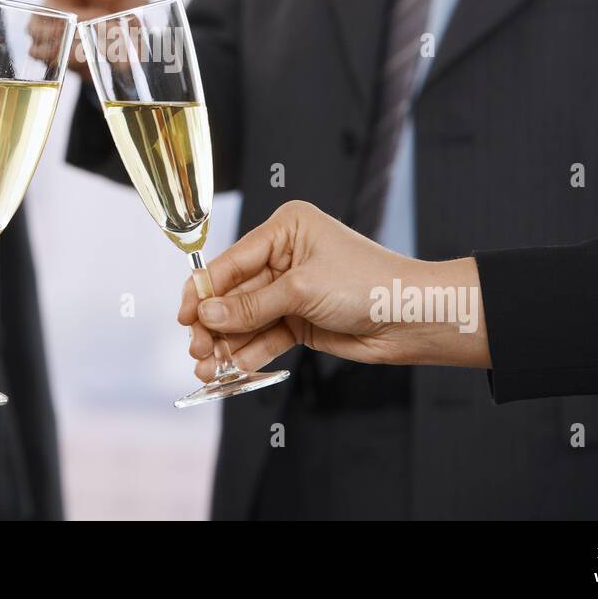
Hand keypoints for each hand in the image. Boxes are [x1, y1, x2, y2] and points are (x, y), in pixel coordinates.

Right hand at [43, 0, 148, 75]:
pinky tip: (95, 56)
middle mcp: (48, 6)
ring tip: (110, 43)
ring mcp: (44, 33)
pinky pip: (50, 59)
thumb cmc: (120, 8)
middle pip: (55, 9)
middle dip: (88, 18)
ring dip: (81, 41)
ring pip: (50, 36)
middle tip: (116, 24)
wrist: (126, 44)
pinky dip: (74, 59)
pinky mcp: (48, 58)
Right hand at [177, 201, 488, 378]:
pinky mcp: (300, 320)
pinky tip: (230, 369)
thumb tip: (208, 315)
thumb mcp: (303, 290)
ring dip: (226, 343)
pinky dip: (247, 352)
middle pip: (234, 293)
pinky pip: (264, 336)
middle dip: (213, 323)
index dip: (204, 290)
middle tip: (196, 350)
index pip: (232, 260)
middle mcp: (285, 256)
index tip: (184, 316)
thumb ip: (253, 306)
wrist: (413, 318)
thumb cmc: (369, 284)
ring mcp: (292, 290)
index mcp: (285, 229)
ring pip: (246, 318)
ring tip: (206, 369)